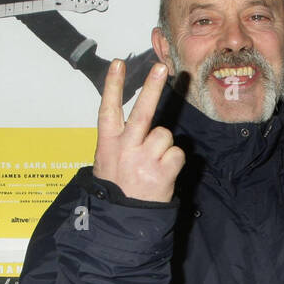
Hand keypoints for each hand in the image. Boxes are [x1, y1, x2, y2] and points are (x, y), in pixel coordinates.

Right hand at [93, 60, 184, 202]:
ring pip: (165, 135)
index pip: (108, 109)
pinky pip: (177, 154)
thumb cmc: (116, 187)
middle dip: (152, 87)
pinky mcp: (162, 172)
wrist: (123, 220)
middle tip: (161, 67)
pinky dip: (173, 162)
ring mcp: (144, 160)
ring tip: (153, 165)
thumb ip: (118, 139)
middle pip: (141, 112)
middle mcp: (125, 149)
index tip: (118, 64)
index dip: (113, 85)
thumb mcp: (106, 161)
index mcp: (108, 144)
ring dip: (164, 147)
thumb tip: (128, 118)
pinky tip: (163, 174)